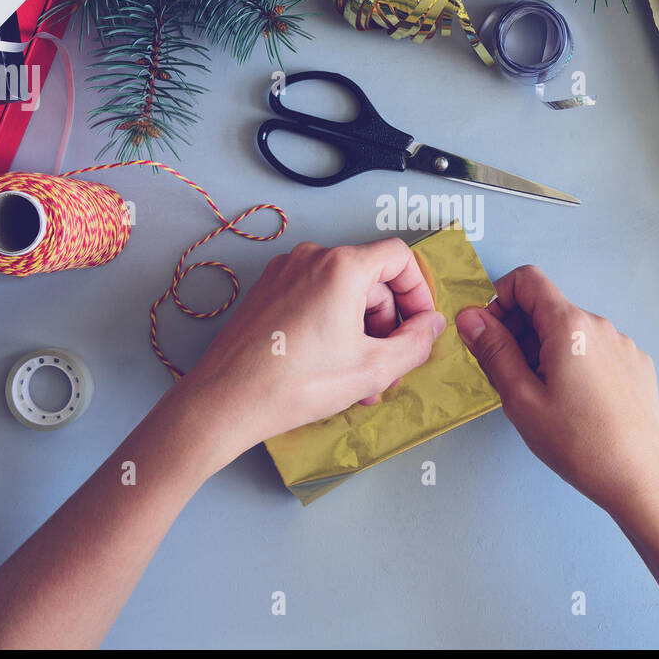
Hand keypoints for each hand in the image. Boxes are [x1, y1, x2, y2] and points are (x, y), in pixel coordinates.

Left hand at [171, 238, 445, 458]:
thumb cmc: (296, 383)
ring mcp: (284, 272)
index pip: (399, 258)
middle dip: (386, 324)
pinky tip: (331, 368)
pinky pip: (314, 299)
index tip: (420, 326)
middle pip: (371, 280)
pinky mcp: (267, 291)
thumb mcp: (373, 369)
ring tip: (360, 380)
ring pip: (342, 294)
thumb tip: (431, 326)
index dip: (419, 292)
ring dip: (360, 332)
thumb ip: (415, 343)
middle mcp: (311, 258)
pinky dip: (332, 327)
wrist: (227, 401)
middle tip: (389, 367)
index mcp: (342, 266)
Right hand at [455, 265, 658, 515]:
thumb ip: (493, 350)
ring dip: (548, 351)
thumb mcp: (520, 397)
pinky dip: (577, 364)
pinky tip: (577, 404)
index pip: (527, 279)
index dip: (499, 299)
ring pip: (572, 332)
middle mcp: (600, 325)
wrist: (637, 478)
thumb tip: (470, 316)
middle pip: (548, 308)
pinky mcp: (637, 365)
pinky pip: (596, 351)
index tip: (490, 333)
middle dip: (521, 331)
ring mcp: (623, 344)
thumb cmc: (577, 443)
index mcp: (569, 325)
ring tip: (545, 398)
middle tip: (510, 376)